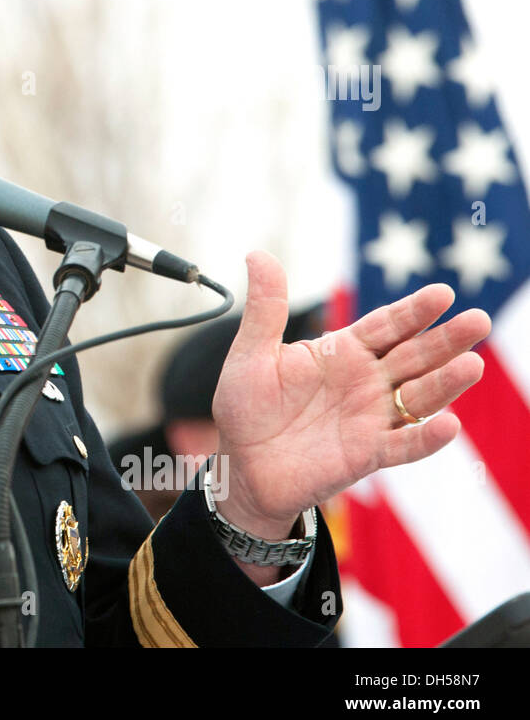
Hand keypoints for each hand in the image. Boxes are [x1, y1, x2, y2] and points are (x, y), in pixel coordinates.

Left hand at [212, 251, 489, 545]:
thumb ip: (266, 308)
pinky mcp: (367, 455)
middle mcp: (365, 382)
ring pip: (419, 398)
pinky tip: (449, 425)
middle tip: (478, 320)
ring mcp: (371, 418)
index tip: (442, 293)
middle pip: (414, 356)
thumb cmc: (246, 408)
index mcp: (343, 353)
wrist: (241, 465)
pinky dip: (426, 438)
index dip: (413, 311)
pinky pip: (404, 445)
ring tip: (472, 365)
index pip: (386, 325)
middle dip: (446, 339)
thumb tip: (257, 253)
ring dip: (446, 383)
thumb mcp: (251, 353)